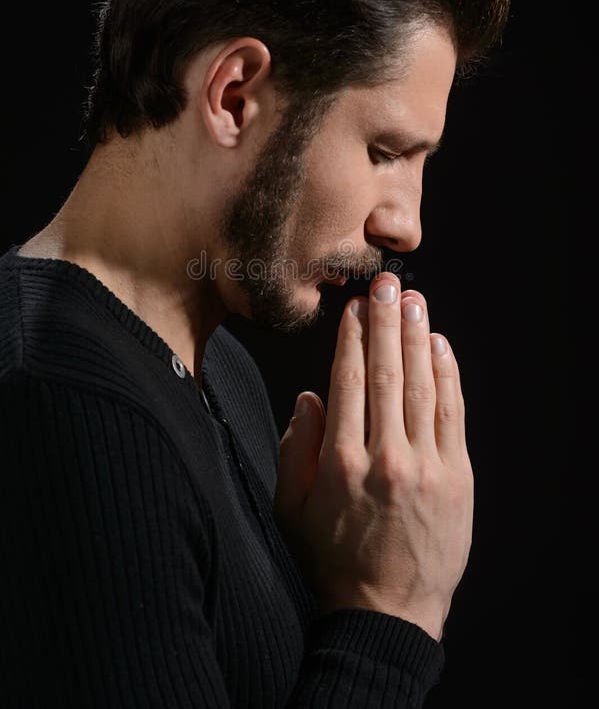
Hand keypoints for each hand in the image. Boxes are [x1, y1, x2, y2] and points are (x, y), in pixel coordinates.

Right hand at [273, 272, 473, 641]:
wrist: (386, 613)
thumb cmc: (332, 559)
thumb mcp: (289, 508)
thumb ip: (295, 448)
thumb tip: (311, 397)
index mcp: (340, 462)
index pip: (348, 382)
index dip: (352, 339)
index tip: (354, 309)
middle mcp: (385, 457)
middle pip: (387, 374)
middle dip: (385, 323)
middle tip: (386, 284)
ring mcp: (426, 467)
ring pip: (422, 387)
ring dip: (417, 339)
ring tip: (412, 302)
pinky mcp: (457, 478)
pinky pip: (453, 415)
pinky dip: (447, 376)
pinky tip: (440, 346)